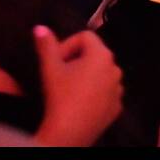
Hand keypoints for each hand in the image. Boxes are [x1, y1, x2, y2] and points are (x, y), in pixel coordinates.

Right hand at [32, 26, 122, 146]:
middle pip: (94, 54)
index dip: (67, 45)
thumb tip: (40, 27)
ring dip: (86, 76)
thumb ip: (46, 45)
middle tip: (60, 74)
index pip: (84, 37)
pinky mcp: (117, 105)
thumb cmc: (60, 95)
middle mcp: (115, 68)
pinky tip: (79, 102)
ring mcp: (119, 88)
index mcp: (102, 54)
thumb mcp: (50, 68)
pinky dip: (94, 92)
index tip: (55, 60)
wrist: (70, 132)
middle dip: (76, 59)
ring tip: (69, 89)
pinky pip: (105, 91)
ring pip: (100, 73)